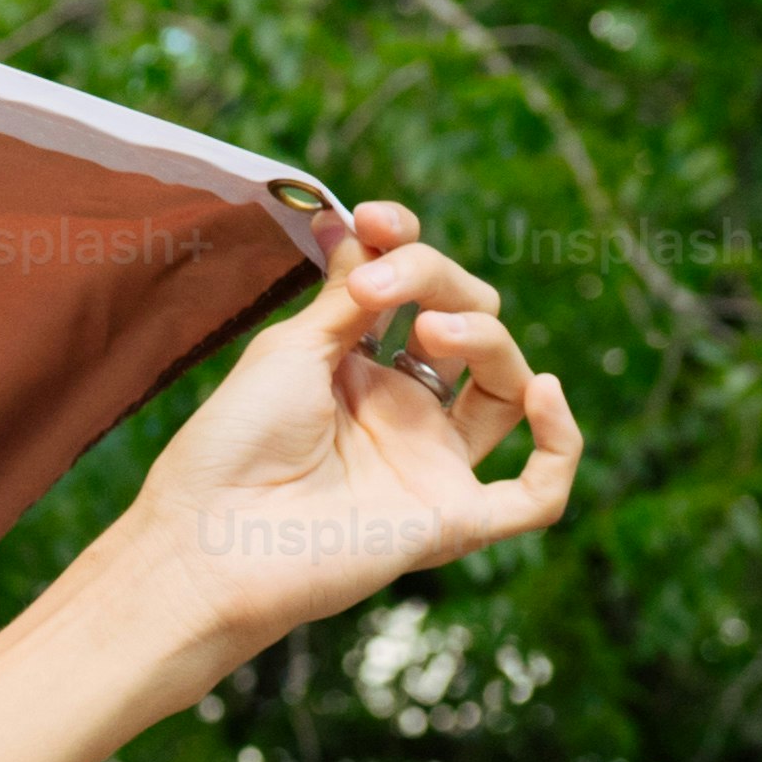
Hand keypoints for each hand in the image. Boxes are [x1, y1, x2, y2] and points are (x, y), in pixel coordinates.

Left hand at [106, 198, 582, 667]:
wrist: (202, 541)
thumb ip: (346, 294)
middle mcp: (403, 415)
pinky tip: (541, 390)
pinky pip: (538, 494)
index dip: (411, 248)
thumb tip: (365, 226)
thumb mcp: (290, 348)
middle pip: (471, 326)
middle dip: (439, 282)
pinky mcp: (450, 521)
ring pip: (508, 389)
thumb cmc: (229, 447)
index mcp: (360, 372)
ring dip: (488, 340)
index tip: (376, 220)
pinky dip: (559, 441)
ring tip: (431, 330)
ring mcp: (430, 466)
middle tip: (376, 289)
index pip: (421, 293)